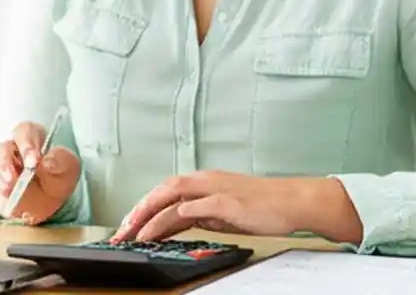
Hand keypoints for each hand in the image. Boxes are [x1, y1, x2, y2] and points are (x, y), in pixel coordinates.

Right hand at [0, 122, 79, 224]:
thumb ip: (60, 161)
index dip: (28, 144)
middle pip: (5, 146)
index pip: (26, 132)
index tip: (35, 160)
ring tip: (10, 185)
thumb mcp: (69, 167)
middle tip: (17, 175)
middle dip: (9, 159)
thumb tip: (47, 162)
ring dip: (1, 172)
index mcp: (34, 138)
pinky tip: (5, 190)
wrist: (49, 201)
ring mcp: (2, 162)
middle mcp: (14, 147)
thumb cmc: (58, 177)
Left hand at [111, 170, 361, 243]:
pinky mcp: (227, 201)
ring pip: (171, 195)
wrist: (295, 200)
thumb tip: (177, 224)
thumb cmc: (264, 207)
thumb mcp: (225, 211)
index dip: (143, 208)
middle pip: (162, 191)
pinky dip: (172, 216)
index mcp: (204, 182)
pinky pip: (192, 207)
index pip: (165, 193)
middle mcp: (206, 181)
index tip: (127, 227)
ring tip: (132, 234)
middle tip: (120, 232)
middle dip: (138, 211)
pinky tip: (160, 228)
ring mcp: (215, 189)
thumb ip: (201, 214)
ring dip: (148, 214)